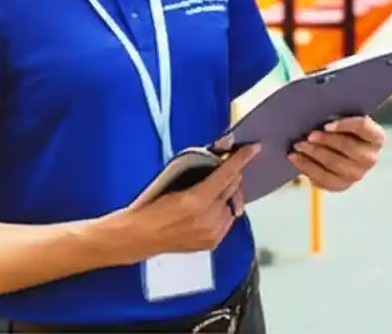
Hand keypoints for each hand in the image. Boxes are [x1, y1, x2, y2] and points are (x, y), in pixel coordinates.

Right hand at [116, 144, 260, 262]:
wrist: (139, 236)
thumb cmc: (151, 206)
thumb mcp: (172, 181)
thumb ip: (199, 170)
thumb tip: (222, 154)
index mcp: (196, 201)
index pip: (226, 174)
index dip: (241, 159)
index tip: (253, 149)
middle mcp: (207, 219)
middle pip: (233, 188)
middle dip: (230, 177)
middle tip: (222, 171)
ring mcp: (211, 233)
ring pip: (233, 205)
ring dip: (226, 196)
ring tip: (210, 195)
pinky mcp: (213, 243)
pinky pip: (227, 220)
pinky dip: (222, 212)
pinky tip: (209, 210)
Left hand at [290, 117, 385, 191]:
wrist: (337, 147)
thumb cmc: (339, 127)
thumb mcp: (342, 116)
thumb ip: (335, 113)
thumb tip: (318, 111)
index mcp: (376, 137)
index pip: (363, 127)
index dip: (345, 125)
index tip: (326, 124)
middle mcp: (370, 158)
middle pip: (349, 148)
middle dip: (326, 141)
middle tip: (308, 136)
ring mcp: (357, 174)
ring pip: (334, 164)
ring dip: (314, 154)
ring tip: (298, 145)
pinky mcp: (341, 185)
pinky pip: (323, 179)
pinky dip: (307, 167)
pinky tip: (295, 158)